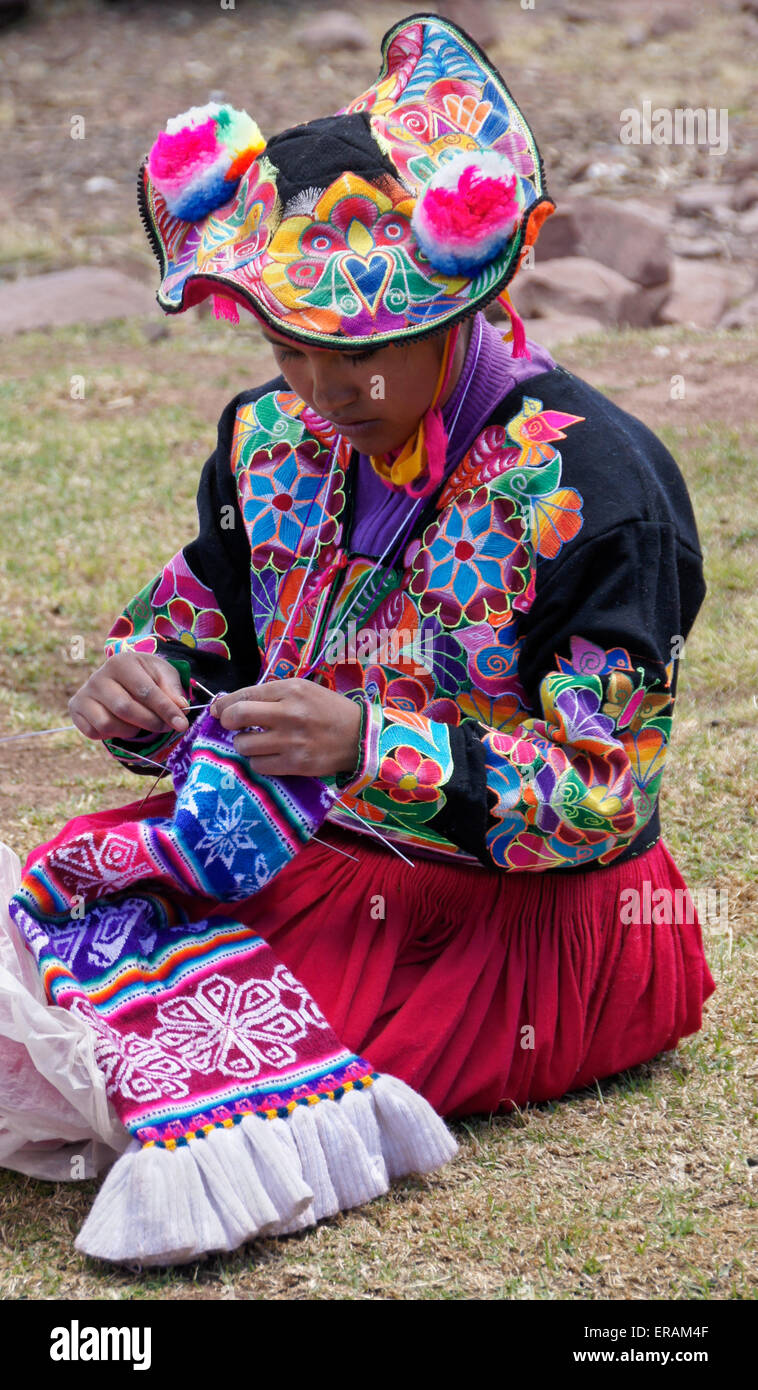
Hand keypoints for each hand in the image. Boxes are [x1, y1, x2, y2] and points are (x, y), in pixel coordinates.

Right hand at [69, 651, 189, 740]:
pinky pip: (94, 732)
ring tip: (139, 722)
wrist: (121, 677)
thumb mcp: (164, 675)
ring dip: (130, 730)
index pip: (145, 691)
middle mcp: (98, 676)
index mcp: (121, 662)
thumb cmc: (146, 676)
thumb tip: (181, 707)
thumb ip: (173, 690)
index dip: (166, 710)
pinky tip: (120, 724)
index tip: (182, 725)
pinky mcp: (76, 709)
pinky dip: (111, 734)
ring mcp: (84, 693)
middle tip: (164, 726)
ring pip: (108, 724)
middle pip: (125, 709)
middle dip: (150, 722)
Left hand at [211, 679, 361, 778]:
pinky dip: (259, 761)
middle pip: (238, 716)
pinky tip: (269, 756)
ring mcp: (291, 741)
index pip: (244, 694)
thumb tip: (232, 704)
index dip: (225, 704)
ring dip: (244, 744)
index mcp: (291, 689)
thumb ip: (271, 694)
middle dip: (228, 721)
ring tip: (256, 742)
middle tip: (233, 726)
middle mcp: (289, 713)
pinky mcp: (295, 765)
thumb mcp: (304, 690)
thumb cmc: (328, 711)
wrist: (360, 737)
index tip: (220, 710)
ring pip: (244, 745)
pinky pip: (259, 765)